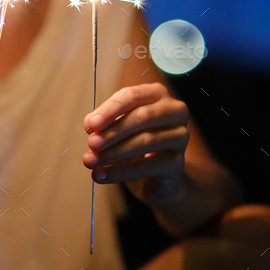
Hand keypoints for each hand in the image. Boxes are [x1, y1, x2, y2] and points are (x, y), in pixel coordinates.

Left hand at [82, 83, 189, 207]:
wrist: (156, 174)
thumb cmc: (134, 140)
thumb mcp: (116, 126)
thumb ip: (103, 122)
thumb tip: (91, 124)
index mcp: (157, 94)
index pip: (133, 95)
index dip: (111, 109)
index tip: (92, 124)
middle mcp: (175, 111)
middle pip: (143, 117)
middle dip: (113, 131)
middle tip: (91, 143)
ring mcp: (180, 136)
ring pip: (146, 141)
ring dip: (113, 153)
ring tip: (90, 161)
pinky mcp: (178, 162)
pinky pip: (147, 166)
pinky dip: (120, 172)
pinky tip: (100, 175)